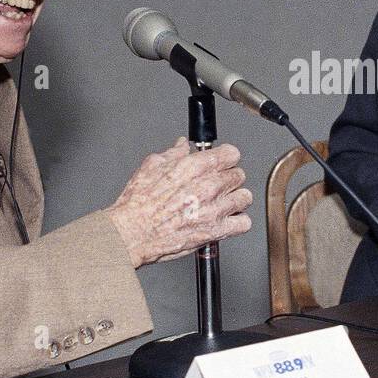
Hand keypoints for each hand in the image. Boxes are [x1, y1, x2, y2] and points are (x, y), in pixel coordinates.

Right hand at [107, 137, 253, 268]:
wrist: (132, 232)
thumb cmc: (138, 203)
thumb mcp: (151, 166)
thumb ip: (173, 154)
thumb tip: (182, 146)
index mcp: (195, 166)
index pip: (231, 153)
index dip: (226, 158)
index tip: (222, 162)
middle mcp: (209, 186)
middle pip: (239, 175)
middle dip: (229, 178)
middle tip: (219, 185)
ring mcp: (214, 209)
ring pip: (245, 197)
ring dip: (236, 199)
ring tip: (225, 203)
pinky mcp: (216, 231)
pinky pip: (243, 223)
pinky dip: (238, 222)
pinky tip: (228, 221)